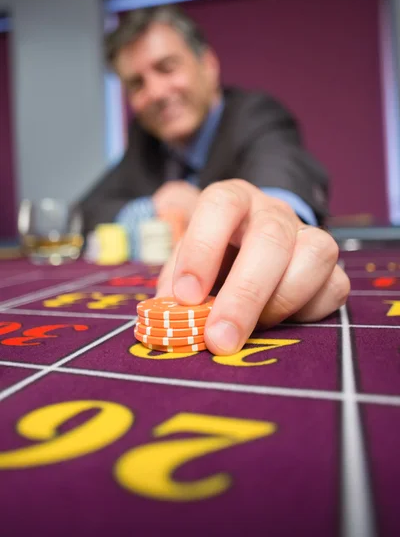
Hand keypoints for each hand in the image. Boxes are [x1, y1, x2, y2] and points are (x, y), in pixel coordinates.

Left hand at [156, 179, 349, 354]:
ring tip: (255, 326)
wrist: (251, 255)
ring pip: (314, 254)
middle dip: (244, 294)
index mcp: (233, 200)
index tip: (186, 296)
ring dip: (280, 301)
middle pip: (271, 237)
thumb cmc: (216, 260)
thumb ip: (176, 283)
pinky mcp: (332, 269)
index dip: (203, 249)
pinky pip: (334, 287)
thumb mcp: (188, 264)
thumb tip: (172, 314)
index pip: (222, 204)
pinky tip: (283, 322)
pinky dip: (307, 312)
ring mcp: (308, 236)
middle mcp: (273, 213)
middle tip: (220, 338)